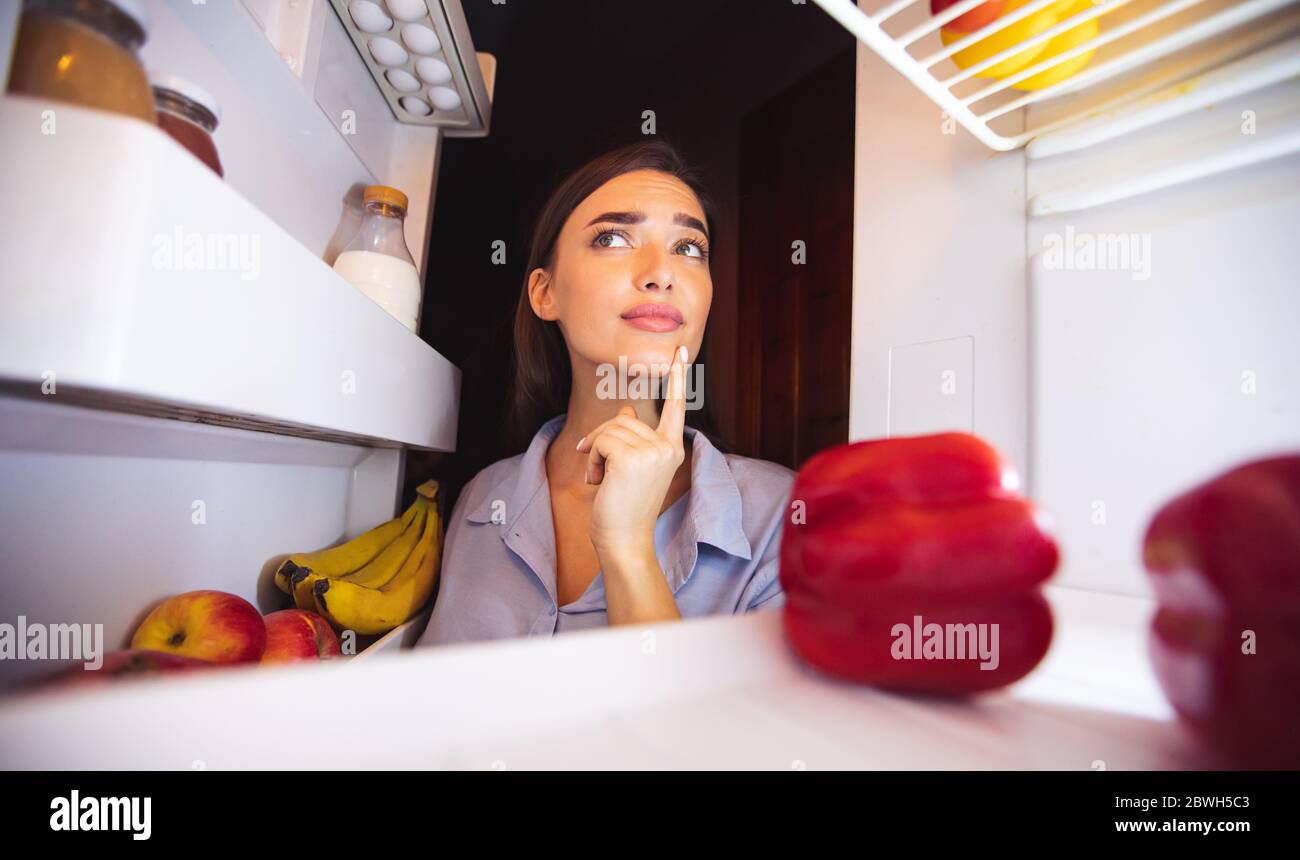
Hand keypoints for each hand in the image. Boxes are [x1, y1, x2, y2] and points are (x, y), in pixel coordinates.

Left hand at [577, 345, 688, 564]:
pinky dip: (590, 458)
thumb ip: (632, 436)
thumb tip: (628, 409)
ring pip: (610, 428)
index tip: (681, 350)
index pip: (676, 406)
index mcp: (672, 449)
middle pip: (624, 418)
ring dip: (594, 452)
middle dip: (601, 439)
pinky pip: (599, 440)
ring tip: (600, 479)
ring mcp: (653, 452)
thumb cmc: (624, 507)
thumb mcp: (630, 467)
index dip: (677, 376)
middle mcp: (668, 447)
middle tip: (598, 470)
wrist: (624, 541)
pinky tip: (597, 481)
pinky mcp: (632, 458)